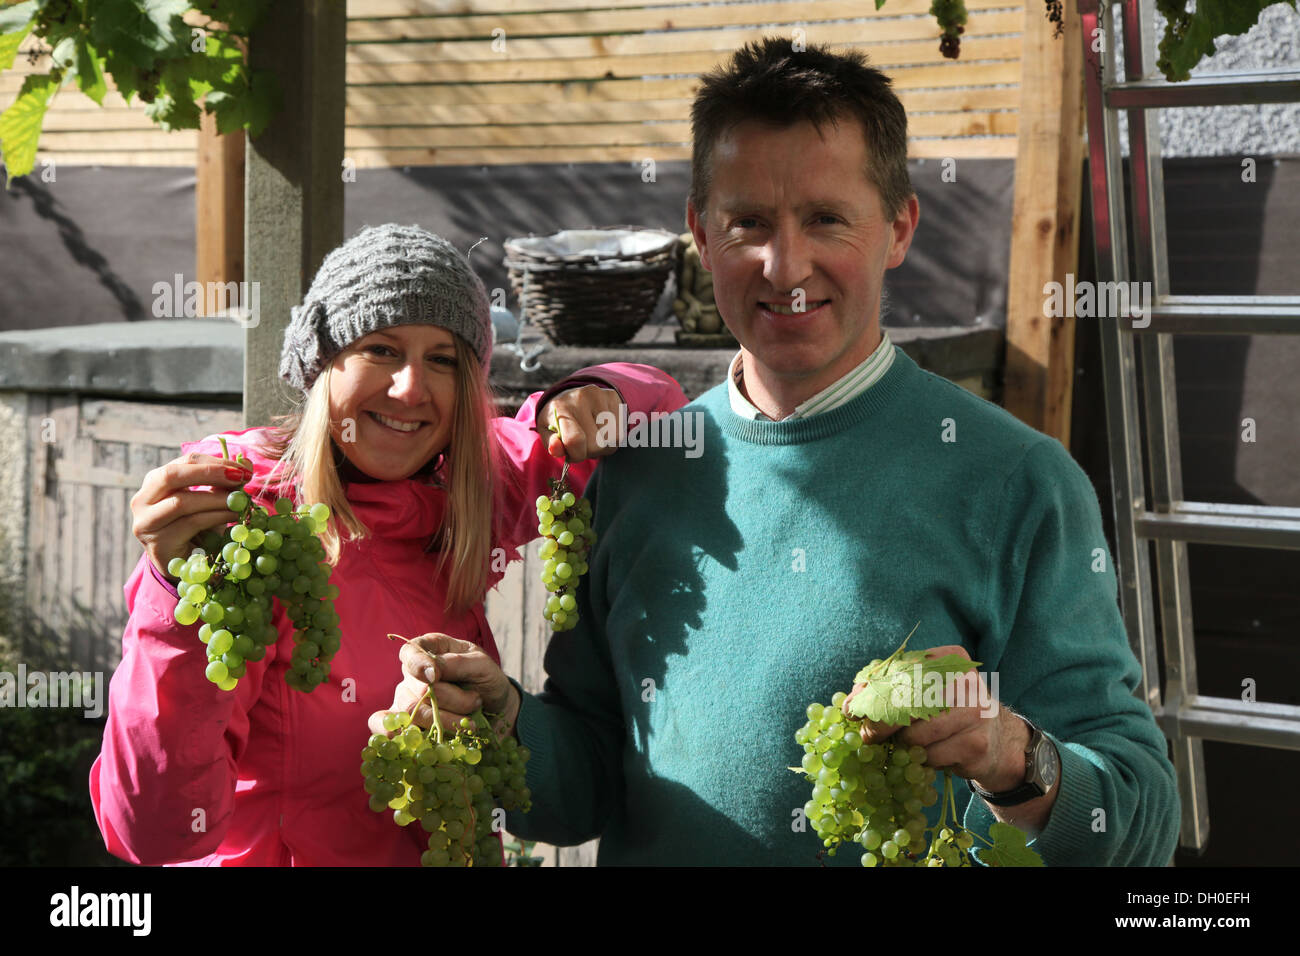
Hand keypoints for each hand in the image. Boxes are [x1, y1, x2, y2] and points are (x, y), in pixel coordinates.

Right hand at [131, 452, 254, 581]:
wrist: (187, 564)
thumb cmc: (199, 529)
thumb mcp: (212, 502)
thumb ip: (224, 483)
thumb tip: (247, 463)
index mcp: (156, 480)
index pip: (185, 461)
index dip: (216, 462)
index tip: (243, 469)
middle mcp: (143, 498)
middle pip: (173, 475)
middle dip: (211, 473)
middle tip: (240, 478)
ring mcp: (146, 521)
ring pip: (182, 502)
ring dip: (218, 500)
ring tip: (241, 503)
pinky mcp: (157, 542)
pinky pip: (190, 524)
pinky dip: (216, 517)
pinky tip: (234, 517)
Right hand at [367, 633, 520, 737]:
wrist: (497, 710)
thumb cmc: (488, 681)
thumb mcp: (482, 666)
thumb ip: (457, 663)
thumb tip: (430, 671)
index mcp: (431, 649)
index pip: (410, 652)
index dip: (417, 664)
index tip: (434, 676)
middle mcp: (414, 673)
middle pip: (418, 688)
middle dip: (452, 699)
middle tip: (476, 701)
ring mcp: (407, 698)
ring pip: (412, 712)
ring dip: (445, 720)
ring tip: (469, 722)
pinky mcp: (408, 722)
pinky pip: (389, 725)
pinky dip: (393, 732)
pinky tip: (403, 738)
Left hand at [538, 385, 621, 461]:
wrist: (571, 397)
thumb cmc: (559, 419)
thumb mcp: (547, 431)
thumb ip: (551, 443)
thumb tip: (556, 449)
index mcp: (560, 408)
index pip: (575, 440)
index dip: (576, 455)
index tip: (573, 454)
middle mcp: (581, 398)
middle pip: (596, 444)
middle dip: (589, 451)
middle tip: (582, 443)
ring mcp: (600, 395)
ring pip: (611, 441)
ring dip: (603, 446)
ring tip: (592, 436)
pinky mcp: (614, 398)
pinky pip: (621, 433)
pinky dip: (612, 439)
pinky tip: (603, 430)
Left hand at [843, 645, 1027, 791]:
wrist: (997, 740)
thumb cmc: (947, 710)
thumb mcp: (922, 691)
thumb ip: (885, 689)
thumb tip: (848, 705)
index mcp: (950, 659)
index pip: (900, 671)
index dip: (871, 691)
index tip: (852, 710)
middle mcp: (966, 681)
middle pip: (905, 703)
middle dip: (880, 724)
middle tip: (868, 736)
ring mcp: (975, 713)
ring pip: (916, 735)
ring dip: (904, 746)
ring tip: (907, 745)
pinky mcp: (976, 744)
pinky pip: (931, 757)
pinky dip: (923, 760)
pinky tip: (931, 755)